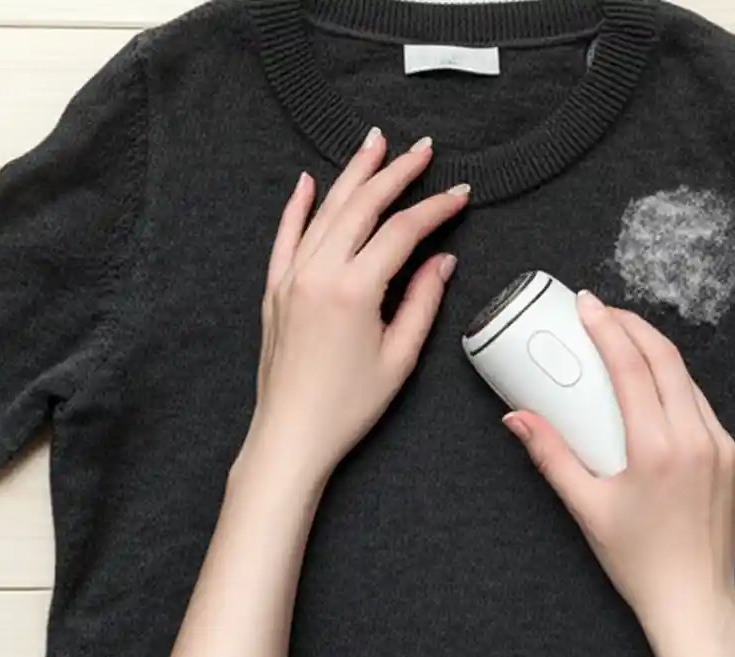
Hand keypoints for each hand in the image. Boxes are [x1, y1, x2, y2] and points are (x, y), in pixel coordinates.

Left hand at [234, 130, 468, 488]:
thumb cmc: (347, 406)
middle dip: (396, 173)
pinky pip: (286, 236)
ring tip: (375, 144)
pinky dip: (297, 206)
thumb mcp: (399, 357)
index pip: (402, 231)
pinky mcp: (275, 289)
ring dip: (352, 175)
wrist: (291, 434)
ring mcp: (291, 277)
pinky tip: (307, 182)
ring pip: (325, 211)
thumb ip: (422, 302)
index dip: (435, 208)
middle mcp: (318, 273)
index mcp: (353, 289)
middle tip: (422, 149)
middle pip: (362, 206)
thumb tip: (442, 261)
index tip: (459, 195)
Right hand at [502, 290, 734, 635]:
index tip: (588, 305)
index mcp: (658, 449)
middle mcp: (698, 440)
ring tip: (624, 344)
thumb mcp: (585, 507)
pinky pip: (706, 410)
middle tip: (603, 313)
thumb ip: (550, 456)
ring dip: (657, 355)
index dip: (608, 328)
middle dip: (634, 326)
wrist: (694, 602)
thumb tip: (515, 418)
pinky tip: (656, 391)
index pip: (633, 368)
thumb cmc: (637, 560)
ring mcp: (725, 448)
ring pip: (689, 381)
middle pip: (667, 359)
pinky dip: (678, 390)